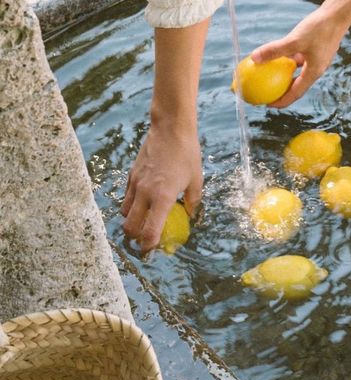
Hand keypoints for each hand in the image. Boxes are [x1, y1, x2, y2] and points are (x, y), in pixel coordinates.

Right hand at [121, 119, 202, 252]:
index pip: (149, 231)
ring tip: (142, 222)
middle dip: (135, 238)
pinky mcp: (132, 174)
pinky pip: (126, 196)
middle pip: (130, 226)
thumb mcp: (196, 180)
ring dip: (131, 221)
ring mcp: (136, 183)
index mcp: (162, 197)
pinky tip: (142, 202)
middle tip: (144, 241)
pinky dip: (131, 205)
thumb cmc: (187, 153)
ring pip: (125, 212)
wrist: (170, 128)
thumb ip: (192, 201)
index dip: (148, 246)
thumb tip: (190, 215)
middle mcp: (145, 193)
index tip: (151, 251)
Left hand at [251, 0, 350, 107]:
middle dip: (281, 91)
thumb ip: (275, 50)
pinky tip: (277, 54)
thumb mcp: (294, 40)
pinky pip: (299, 59)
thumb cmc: (319, 27)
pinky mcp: (316, 49)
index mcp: (314, 72)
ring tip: (269, 76)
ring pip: (298, 72)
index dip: (281, 102)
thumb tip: (254, 58)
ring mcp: (317, 59)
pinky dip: (288, 60)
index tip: (267, 104)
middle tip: (266, 93)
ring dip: (284, 75)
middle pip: (296, 86)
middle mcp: (316, 68)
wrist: (339, 12)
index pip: (295, 94)